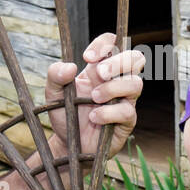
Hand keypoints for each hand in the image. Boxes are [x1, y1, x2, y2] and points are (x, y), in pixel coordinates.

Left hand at [45, 33, 145, 157]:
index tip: (87, 57)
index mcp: (99, 69)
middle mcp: (116, 81)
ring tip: (94, 98)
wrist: (68, 145)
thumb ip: (55, 76)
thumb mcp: (53, 93)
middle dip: (118, 62)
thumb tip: (69, 66)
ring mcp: (124, 100)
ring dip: (113, 88)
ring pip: (136, 83)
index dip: (104, 44)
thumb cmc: (65, 115)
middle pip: (135, 58)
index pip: (113, 44)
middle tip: (98, 73)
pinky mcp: (127, 121)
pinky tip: (93, 117)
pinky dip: (108, 112)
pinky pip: (127, 111)